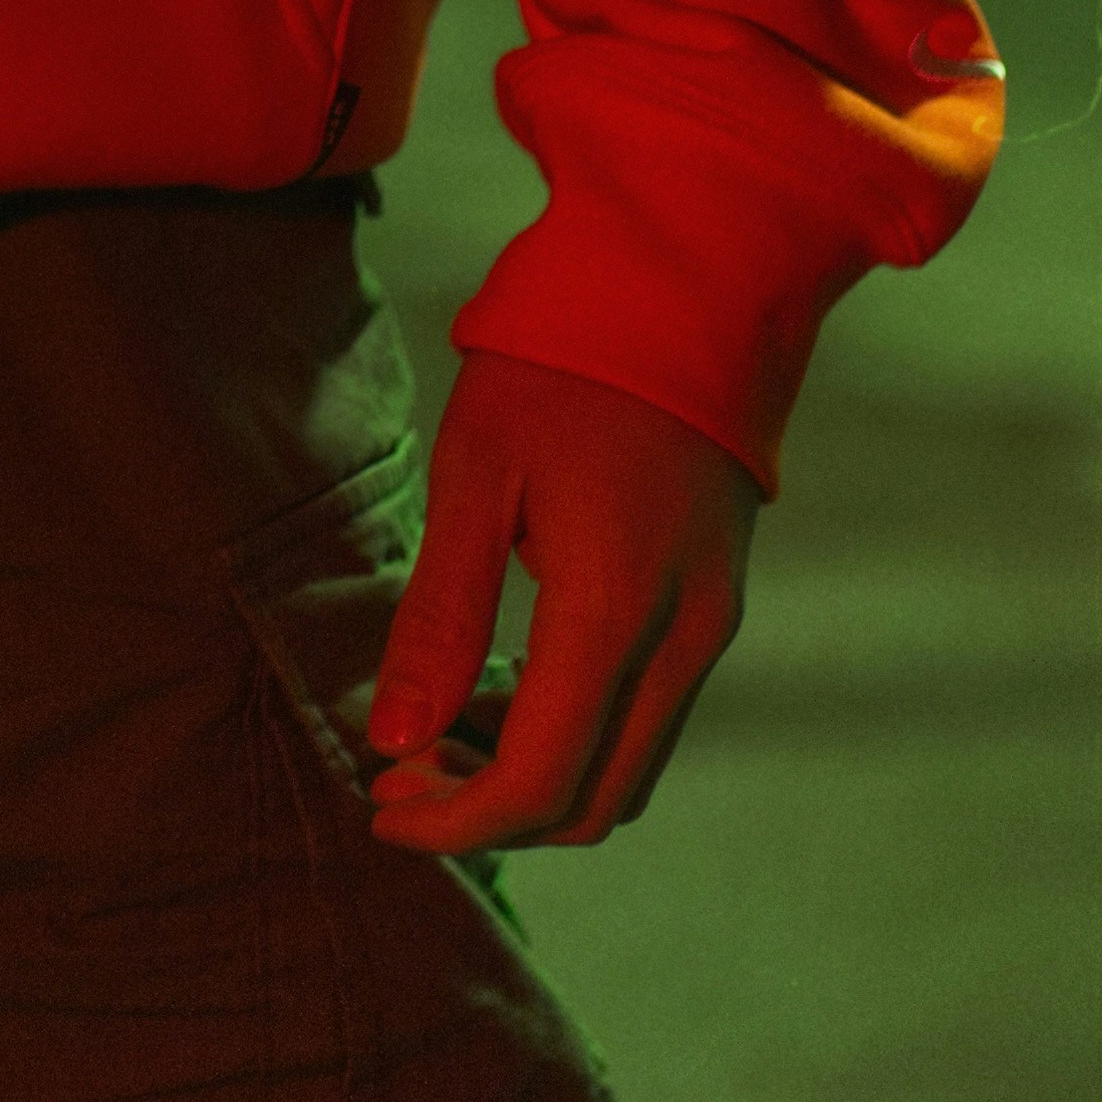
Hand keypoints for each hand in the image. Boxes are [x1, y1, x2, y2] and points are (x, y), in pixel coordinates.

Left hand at [363, 354, 758, 851]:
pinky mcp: (720, 604)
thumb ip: (442, 617)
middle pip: (592, 803)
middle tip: (403, 773)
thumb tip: (394, 742)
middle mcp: (684, 639)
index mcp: (615, 610)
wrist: (687, 279)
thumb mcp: (476, 471)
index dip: (454, 821)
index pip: (538, 781)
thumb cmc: (563, 361)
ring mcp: (714, 625)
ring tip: (445, 734)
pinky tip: (510, 686)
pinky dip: (580, 737)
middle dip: (492, 816)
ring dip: (539, 782)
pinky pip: (652, 719)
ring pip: (630, 772)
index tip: (381, 804)